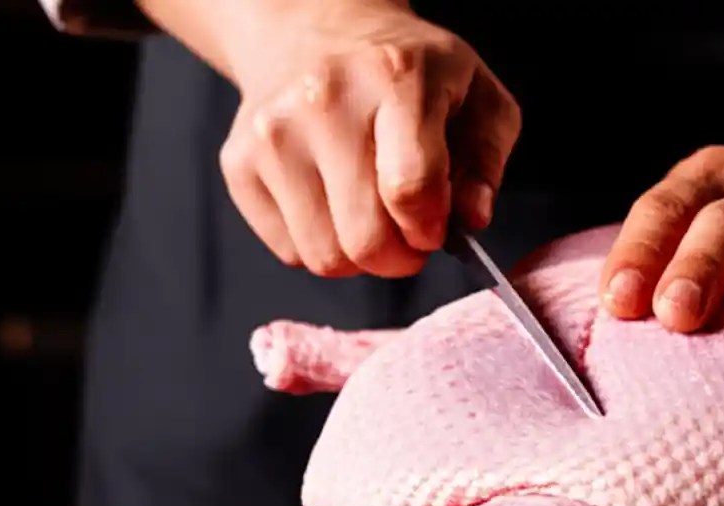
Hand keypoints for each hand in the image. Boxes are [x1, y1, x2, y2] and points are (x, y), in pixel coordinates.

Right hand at [216, 1, 520, 276]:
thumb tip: (471, 220)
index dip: (430, 228)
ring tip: (373, 216)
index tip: (436, 227)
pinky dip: (321, 244)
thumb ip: (485, 163)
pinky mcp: (238, 162)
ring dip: (360, 257)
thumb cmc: (408, 73)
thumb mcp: (476, 97)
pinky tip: (333, 203)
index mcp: (394, 75)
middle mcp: (323, 100)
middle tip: (409, 232)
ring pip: (325, 256)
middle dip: (400, 256)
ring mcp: (273, 132)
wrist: (316, 30)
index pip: (410, 187)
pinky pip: (291, 251)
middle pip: (365, 237)